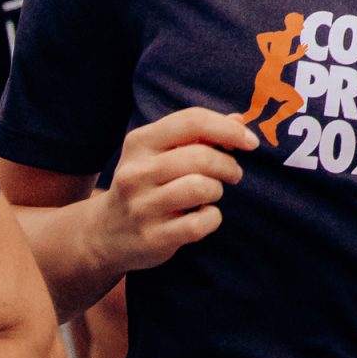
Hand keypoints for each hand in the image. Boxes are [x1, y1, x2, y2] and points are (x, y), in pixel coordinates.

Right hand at [95, 110, 254, 277]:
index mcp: (140, 142)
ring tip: (212, 194)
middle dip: (228, 164)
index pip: (192, 121)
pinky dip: (212, 218)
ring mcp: (141, 206)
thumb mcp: (161, 152)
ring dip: (217, 190)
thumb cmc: (147, 184)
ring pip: (201, 188)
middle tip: (233, 173)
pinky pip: (200, 223)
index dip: (229, 129)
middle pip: (201, 157)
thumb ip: (200, 133)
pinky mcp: (152, 237)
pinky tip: (203, 215)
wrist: (105, 233)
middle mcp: (136, 172)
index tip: (250, 142)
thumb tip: (240, 120)